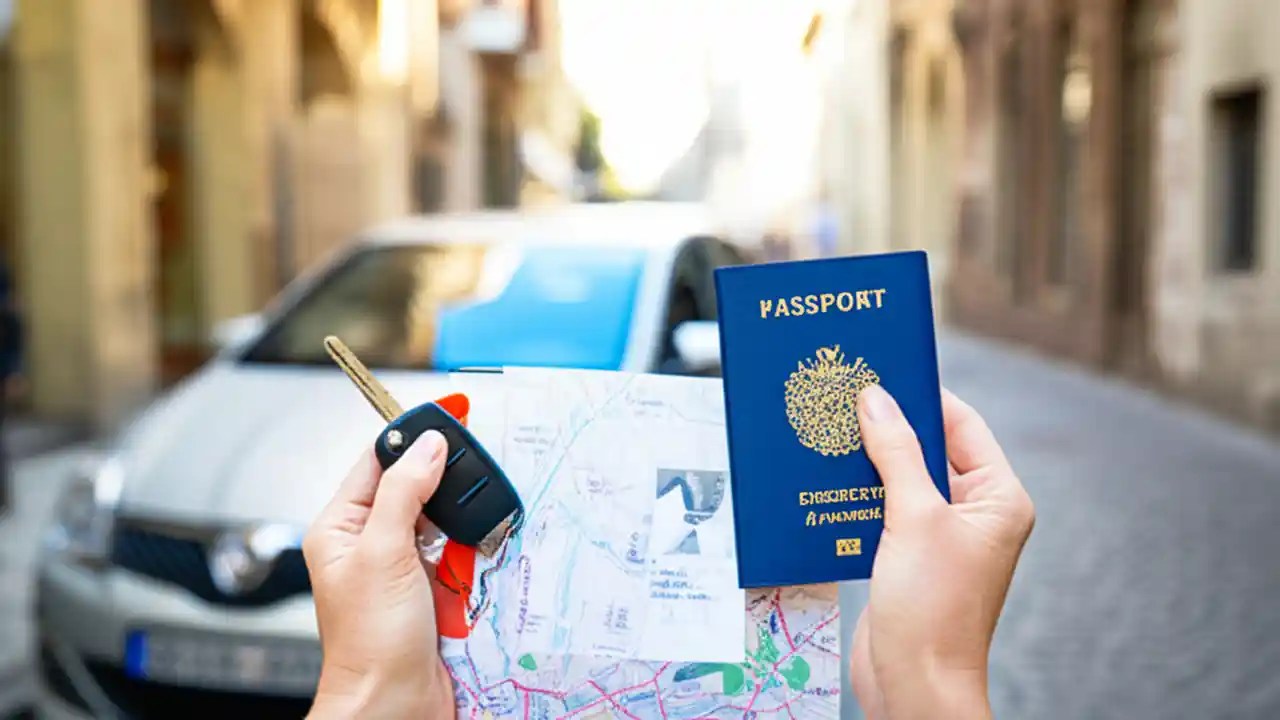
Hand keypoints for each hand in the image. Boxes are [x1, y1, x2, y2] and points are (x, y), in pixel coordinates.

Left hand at [304, 431, 456, 718]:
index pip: (377, 461)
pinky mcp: (432, 591)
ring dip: (463, 522)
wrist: (395, 707)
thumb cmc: (371, 643)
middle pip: (415, 489)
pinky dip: (474, 552)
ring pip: (443, 522)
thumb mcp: (385, 553)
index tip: (449, 414)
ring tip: (478, 521)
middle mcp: (370, 544)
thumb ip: (405, 492)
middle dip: (447, 483)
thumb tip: (428, 446)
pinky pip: (459, 556)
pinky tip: (482, 553)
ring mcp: (403, 569)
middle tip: (476, 467)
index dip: (412, 436)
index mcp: (341, 527)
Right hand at [850, 386, 1034, 719]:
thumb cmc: (932, 609)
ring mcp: (942, 538)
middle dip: (888, 427)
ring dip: (869, 461)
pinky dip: (859, 494)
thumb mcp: (913, 518)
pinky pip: (885, 511)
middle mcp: (976, 515)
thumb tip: (876, 397)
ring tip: (829, 431)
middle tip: (846, 395)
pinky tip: (826, 480)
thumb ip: (895, 453)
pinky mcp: (910, 558)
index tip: (882, 369)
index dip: (922, 396)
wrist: (914, 685)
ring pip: (902, 480)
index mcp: (999, 499)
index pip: (962, 426)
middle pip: (929, 450)